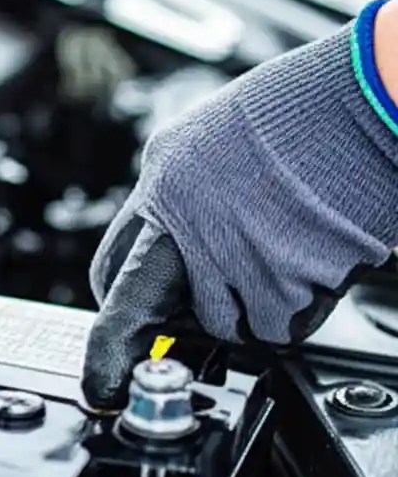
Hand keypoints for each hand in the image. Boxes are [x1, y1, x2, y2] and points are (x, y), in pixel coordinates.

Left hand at [82, 20, 397, 409]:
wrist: (366, 103)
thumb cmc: (302, 112)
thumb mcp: (205, 141)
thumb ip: (178, 198)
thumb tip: (167, 247)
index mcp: (161, 185)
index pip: (110, 268)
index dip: (112, 306)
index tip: (110, 338)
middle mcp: (186, 226)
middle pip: (136, 309)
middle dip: (129, 344)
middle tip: (118, 373)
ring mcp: (234, 259)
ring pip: (220, 324)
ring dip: (243, 311)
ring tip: (276, 261)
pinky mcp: (286, 286)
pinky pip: (277, 326)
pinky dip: (294, 311)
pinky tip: (309, 266)